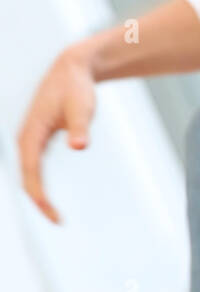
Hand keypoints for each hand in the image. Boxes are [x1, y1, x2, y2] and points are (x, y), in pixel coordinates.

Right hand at [17, 43, 97, 222]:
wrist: (72, 69)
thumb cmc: (75, 87)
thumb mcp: (82, 107)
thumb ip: (79, 127)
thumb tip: (78, 145)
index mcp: (31, 133)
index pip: (31, 172)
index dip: (39, 195)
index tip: (52, 213)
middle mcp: (26, 138)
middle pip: (27, 178)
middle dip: (39, 201)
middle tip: (58, 221)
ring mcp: (30, 139)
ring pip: (29, 174)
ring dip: (39, 194)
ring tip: (55, 214)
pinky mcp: (38, 138)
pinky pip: (35, 167)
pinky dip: (41, 182)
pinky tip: (54, 193)